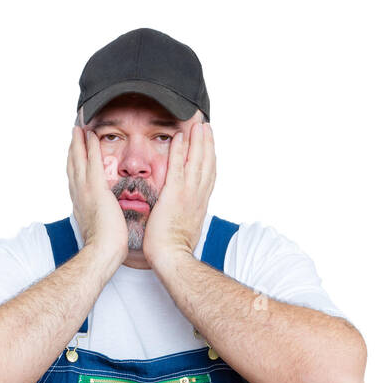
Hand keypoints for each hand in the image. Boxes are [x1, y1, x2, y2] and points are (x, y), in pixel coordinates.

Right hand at [66, 127, 127, 261]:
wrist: (102, 251)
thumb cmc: (106, 247)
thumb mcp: (100, 229)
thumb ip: (101, 219)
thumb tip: (107, 218)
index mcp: (80, 204)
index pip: (75, 179)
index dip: (74, 164)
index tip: (74, 152)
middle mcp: (78, 195)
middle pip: (72, 165)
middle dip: (72, 148)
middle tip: (73, 133)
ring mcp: (85, 190)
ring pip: (78, 160)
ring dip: (78, 142)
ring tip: (79, 128)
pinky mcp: (96, 189)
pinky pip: (92, 162)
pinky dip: (90, 147)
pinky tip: (92, 134)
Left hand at [142, 121, 215, 266]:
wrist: (172, 258)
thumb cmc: (173, 249)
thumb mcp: (185, 228)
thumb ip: (185, 216)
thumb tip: (182, 213)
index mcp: (199, 204)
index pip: (208, 175)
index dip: (210, 157)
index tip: (209, 144)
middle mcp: (197, 196)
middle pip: (207, 163)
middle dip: (207, 143)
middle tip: (206, 125)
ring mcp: (188, 194)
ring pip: (197, 162)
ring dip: (198, 141)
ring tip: (198, 124)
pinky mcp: (175, 195)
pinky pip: (178, 168)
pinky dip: (180, 151)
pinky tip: (179, 136)